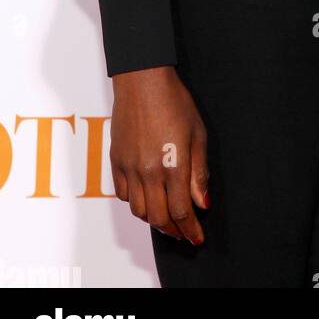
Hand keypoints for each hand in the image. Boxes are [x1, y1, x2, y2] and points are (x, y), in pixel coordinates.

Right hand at [109, 65, 208, 244]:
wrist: (142, 81)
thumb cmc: (175, 102)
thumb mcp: (198, 134)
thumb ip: (199, 172)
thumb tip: (203, 203)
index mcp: (173, 164)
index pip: (182, 211)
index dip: (191, 229)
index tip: (198, 238)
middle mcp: (148, 171)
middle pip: (159, 218)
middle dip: (174, 230)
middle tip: (185, 233)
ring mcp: (129, 167)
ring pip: (139, 211)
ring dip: (155, 220)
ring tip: (168, 218)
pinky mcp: (116, 161)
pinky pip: (124, 195)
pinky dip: (137, 203)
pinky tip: (148, 198)